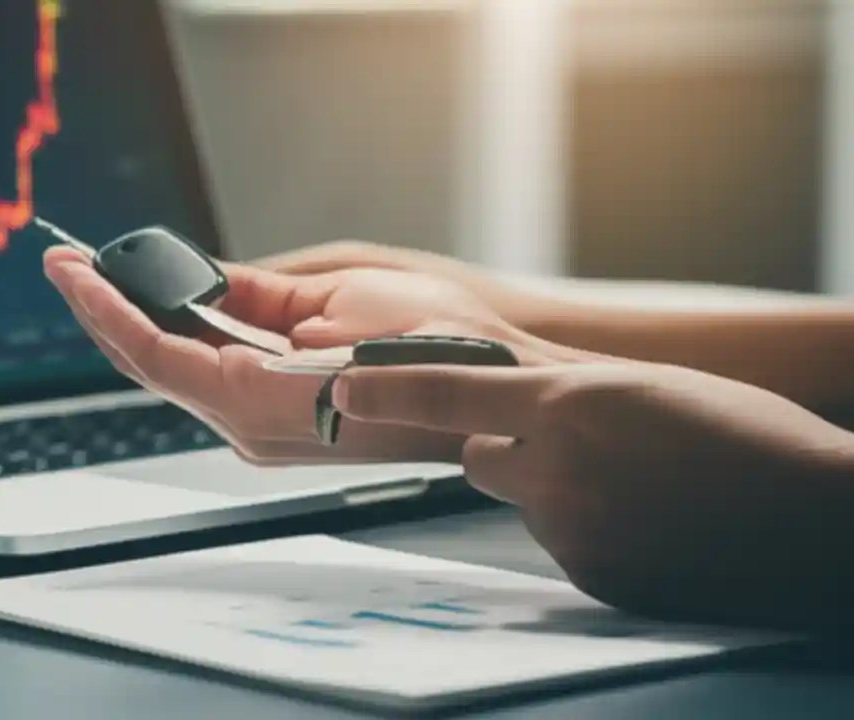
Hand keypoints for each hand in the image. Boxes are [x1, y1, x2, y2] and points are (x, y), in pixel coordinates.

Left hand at [43, 247, 566, 464]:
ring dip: (136, 325)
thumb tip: (195, 278)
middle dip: (105, 312)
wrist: (493, 399)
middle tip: (69, 263)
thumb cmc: (437, 350)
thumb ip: (253, 295)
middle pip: (154, 368)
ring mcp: (262, 434)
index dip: (104, 304)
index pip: (155, 350)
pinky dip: (176, 342)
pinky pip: (208, 382)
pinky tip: (162, 311)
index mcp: (260, 399)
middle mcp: (250, 428)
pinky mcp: (276, 426)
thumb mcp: (339, 298)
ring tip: (100, 277)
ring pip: (177, 377)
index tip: (68, 265)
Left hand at [335, 361, 853, 629]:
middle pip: (482, 457)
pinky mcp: (593, 579)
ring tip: (640, 488)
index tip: (338, 387)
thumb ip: (570, 395)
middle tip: (581, 444)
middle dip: (511, 448)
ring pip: (526, 501)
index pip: (447, 392)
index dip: (384, 387)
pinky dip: (591, 531)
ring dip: (559, 491)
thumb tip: (514, 405)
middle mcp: (558, 468)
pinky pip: (564, 544)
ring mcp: (574, 531)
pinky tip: (647, 525)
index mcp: (573, 404)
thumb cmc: (753, 443)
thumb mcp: (652, 388)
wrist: (822, 526)